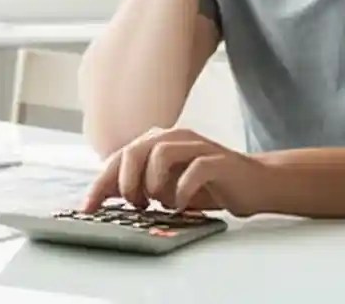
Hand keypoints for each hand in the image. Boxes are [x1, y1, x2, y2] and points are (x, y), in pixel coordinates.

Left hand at [79, 127, 275, 217]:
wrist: (256, 183)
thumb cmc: (208, 186)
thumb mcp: (167, 186)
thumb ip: (139, 186)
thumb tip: (106, 196)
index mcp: (157, 142)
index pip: (119, 157)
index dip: (101, 182)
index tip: (88, 207)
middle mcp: (174, 137)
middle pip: (135, 149)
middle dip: (126, 182)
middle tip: (134, 205)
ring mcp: (197, 146)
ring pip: (160, 153)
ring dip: (153, 183)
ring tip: (159, 203)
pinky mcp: (218, 160)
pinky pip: (194, 169)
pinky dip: (182, 190)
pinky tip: (182, 205)